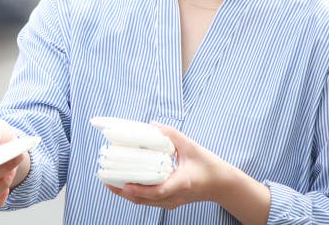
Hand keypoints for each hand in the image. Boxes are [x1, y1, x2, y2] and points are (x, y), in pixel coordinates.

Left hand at [104, 121, 226, 209]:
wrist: (222, 185)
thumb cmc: (209, 166)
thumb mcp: (192, 146)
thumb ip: (172, 135)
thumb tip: (152, 126)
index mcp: (181, 183)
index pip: (158, 191)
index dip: (140, 189)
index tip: (125, 184)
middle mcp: (175, 197)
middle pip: (145, 199)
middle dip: (123, 191)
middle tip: (106, 179)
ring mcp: (172, 202)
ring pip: (145, 202)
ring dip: (126, 193)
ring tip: (110, 181)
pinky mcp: (170, 202)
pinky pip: (149, 200)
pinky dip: (135, 193)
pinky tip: (125, 183)